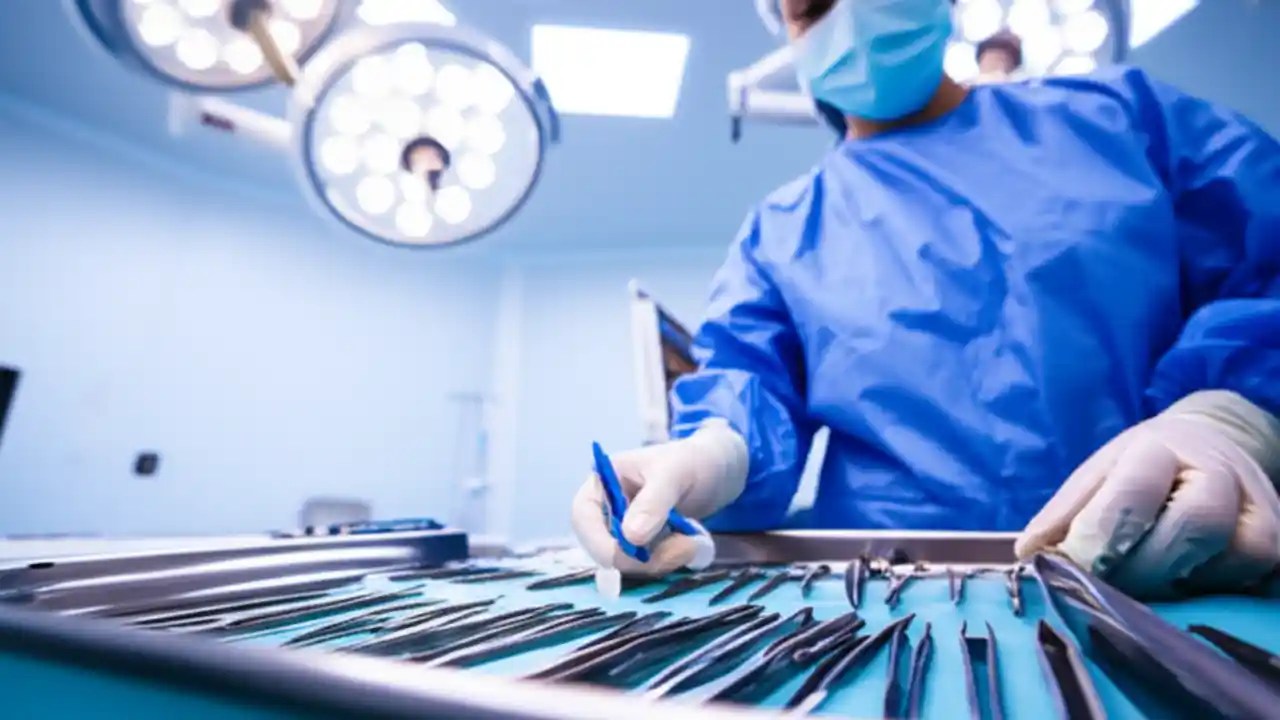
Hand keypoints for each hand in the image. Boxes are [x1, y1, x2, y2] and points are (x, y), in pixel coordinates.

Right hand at [571, 421, 747, 575]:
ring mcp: (623, 529)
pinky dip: (665, 562)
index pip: (583, 516)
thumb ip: (652, 503)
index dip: (599, 541)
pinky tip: (688, 546)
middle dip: (638, 558)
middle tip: (683, 549)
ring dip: (658, 562)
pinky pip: (643, 565)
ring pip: (624, 561)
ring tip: (691, 544)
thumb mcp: (674, 473)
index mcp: (602, 482)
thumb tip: (630, 538)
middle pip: (601, 546)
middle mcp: (606, 508)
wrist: (717, 469)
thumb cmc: (692, 461)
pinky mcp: (642, 545)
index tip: (632, 554)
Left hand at [1017, 391, 1279, 597]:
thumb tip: (1030, 556)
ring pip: (1232, 559)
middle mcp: (1217, 474)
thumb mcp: (1096, 475)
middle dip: (1142, 568)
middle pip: (1193, 527)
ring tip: (1149, 584)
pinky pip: (1255, 581)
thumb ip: (1064, 515)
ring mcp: (1258, 509)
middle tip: (1109, 587)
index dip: (1101, 539)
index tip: (1072, 568)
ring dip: (1183, 584)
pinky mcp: (1279, 543)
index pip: (1134, 494)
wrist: (1211, 448)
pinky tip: (1187, 589)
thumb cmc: (1141, 470)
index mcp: (1158, 449)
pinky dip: (1217, 594)